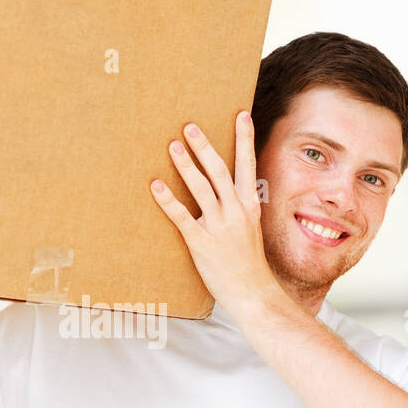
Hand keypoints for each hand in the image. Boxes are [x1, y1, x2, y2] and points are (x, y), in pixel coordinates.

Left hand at [150, 111, 280, 315]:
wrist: (252, 292)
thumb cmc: (247, 260)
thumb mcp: (250, 227)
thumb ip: (239, 205)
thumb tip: (227, 186)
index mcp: (250, 205)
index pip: (247, 165)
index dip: (244, 139)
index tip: (241, 115)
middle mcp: (236, 211)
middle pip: (219, 171)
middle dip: (204, 146)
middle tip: (190, 126)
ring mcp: (219, 227)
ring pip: (201, 189)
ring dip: (186, 165)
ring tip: (172, 145)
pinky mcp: (202, 243)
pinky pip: (182, 217)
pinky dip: (168, 200)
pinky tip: (156, 185)